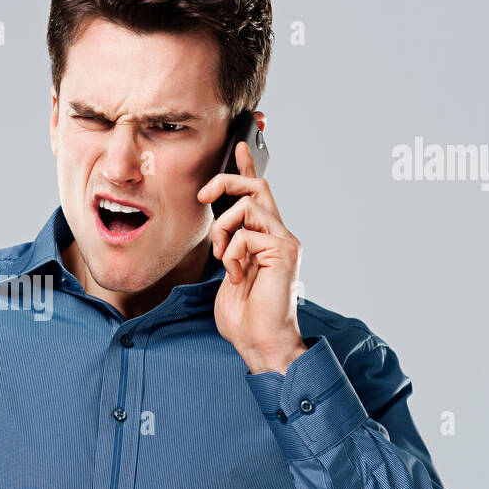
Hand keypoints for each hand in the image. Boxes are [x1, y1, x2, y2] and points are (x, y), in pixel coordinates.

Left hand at [197, 134, 306, 374]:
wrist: (261, 343)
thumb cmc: (244, 316)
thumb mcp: (227, 274)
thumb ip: (228, 249)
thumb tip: (220, 235)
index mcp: (264, 239)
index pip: (257, 195)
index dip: (246, 167)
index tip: (238, 145)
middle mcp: (279, 235)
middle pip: (256, 185)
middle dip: (227, 179)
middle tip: (203, 195)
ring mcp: (284, 241)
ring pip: (248, 205)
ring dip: (223, 229)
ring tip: (223, 258)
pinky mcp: (284, 251)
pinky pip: (246, 234)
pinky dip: (232, 254)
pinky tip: (236, 276)